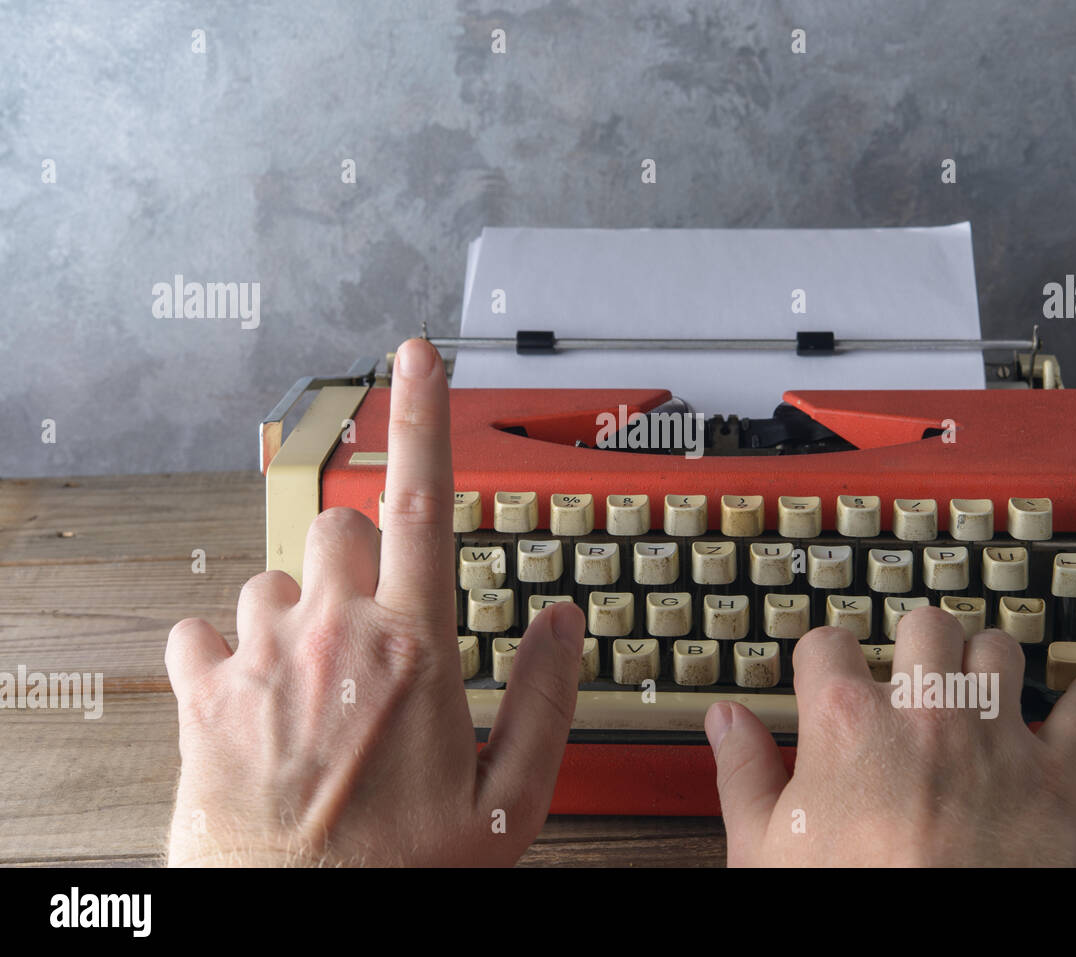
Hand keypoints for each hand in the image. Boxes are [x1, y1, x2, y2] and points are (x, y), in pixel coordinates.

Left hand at [165, 338, 586, 865]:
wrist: (292, 929)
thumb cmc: (399, 877)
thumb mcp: (508, 805)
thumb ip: (548, 700)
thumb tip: (566, 624)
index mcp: (413, 650)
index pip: (422, 501)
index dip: (422, 416)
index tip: (416, 356)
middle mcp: (328, 638)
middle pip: (341, 530)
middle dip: (364, 563)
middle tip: (379, 629)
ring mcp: (256, 664)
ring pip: (274, 580)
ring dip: (300, 614)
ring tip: (320, 686)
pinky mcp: (198, 698)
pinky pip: (202, 629)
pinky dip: (227, 652)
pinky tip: (252, 698)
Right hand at [704, 607, 1075, 865]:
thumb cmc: (847, 906)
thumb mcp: (764, 850)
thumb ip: (743, 773)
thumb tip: (726, 723)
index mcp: (848, 724)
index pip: (828, 642)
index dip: (824, 655)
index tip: (828, 669)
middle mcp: (925, 715)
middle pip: (925, 625)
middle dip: (915, 643)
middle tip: (911, 669)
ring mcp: (995, 740)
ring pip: (1000, 649)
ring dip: (989, 659)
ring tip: (979, 678)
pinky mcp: (1055, 779)